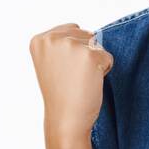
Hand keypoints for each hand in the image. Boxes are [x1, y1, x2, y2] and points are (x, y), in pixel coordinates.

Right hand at [29, 23, 113, 140]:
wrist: (65, 118)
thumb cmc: (62, 93)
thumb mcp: (52, 62)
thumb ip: (63, 44)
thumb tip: (95, 34)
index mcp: (40, 39)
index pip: (72, 30)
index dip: (75, 51)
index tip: (63, 70)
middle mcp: (52, 38)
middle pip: (86, 35)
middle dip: (86, 54)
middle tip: (72, 76)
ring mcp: (70, 45)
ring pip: (98, 45)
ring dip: (95, 62)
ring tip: (80, 79)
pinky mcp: (89, 55)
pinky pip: (108, 57)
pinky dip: (104, 70)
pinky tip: (89, 82)